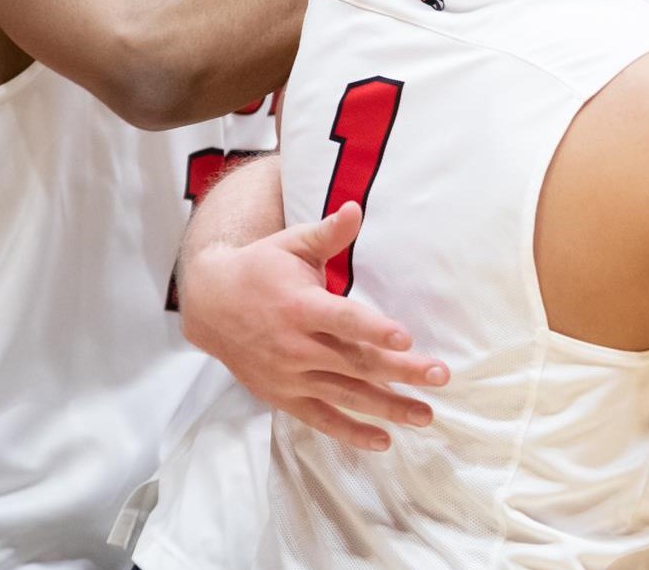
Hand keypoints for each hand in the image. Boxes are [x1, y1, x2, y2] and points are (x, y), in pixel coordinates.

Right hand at [179, 202, 449, 450]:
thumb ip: (328, 233)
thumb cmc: (260, 268)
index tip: (405, 338)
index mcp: (299, 305)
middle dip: (400, 371)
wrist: (209, 305)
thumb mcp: (291, 245)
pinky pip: (321, 418)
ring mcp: (290, 376)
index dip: (373, 329)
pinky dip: (350, 432)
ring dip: (387, 407)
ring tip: (425, 414)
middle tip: (440, 376)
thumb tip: (356, 208)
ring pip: (345, 394)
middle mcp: (295, 345)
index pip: (342, 320)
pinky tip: (383, 441)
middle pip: (355, 361)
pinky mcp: (284, 396)